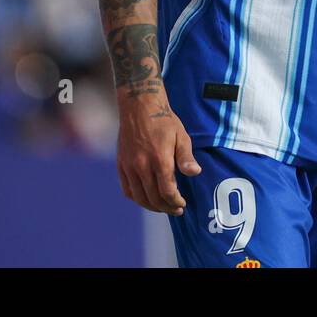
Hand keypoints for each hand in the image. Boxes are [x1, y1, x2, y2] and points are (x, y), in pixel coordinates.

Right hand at [115, 93, 200, 214]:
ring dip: (152, 206)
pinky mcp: (121, 165)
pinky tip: (146, 199)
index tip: (182, 204)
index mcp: (159, 159)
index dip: (175, 202)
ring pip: (139, 197)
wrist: (139, 107)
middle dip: (166, 207)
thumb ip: (186, 157)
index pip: (167, 192)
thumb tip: (195, 173)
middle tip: (176, 209)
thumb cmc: (164, 121)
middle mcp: (142, 165)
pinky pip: (127, 189)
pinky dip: (137, 198)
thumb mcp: (181, 136)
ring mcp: (129, 166)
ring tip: (163, 207)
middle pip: (153, 198)